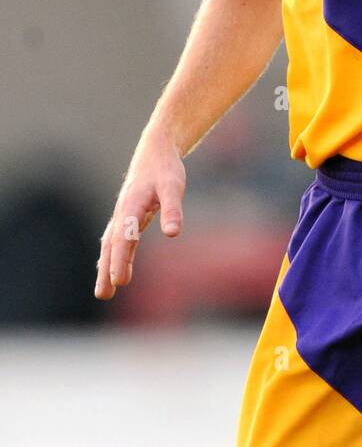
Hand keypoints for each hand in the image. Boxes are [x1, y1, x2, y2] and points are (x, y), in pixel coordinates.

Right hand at [95, 133, 186, 299]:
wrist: (155, 151)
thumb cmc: (165, 169)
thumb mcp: (173, 186)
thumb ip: (173, 209)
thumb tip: (172, 234)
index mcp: (131, 206)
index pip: (124, 237)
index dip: (120, 259)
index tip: (119, 280)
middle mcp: (122, 213)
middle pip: (112, 245)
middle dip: (107, 269)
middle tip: (103, 294)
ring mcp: (123, 215)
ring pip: (112, 245)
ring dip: (107, 266)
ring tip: (104, 292)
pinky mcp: (129, 217)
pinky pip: (119, 241)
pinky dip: (115, 256)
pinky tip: (113, 271)